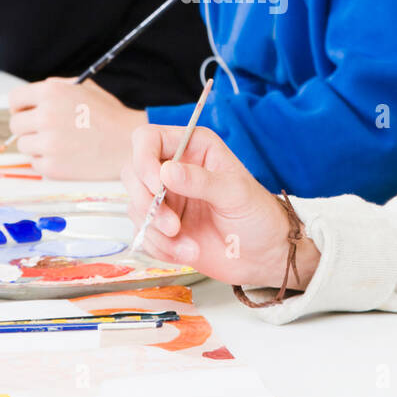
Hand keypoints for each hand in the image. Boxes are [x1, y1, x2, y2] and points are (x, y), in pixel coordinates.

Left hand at [6, 77, 146, 178]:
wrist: (129, 144)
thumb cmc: (109, 116)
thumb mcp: (85, 88)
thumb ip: (56, 87)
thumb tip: (31, 97)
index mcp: (51, 93)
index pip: (15, 99)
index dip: (20, 106)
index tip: (25, 113)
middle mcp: (46, 116)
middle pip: (16, 124)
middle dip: (28, 126)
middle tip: (45, 130)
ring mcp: (48, 144)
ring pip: (23, 145)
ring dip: (37, 145)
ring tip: (60, 143)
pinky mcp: (52, 167)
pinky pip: (34, 163)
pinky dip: (46, 161)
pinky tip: (65, 155)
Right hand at [122, 124, 320, 288]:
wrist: (264, 256)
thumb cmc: (258, 216)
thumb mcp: (235, 194)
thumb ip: (201, 181)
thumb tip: (165, 171)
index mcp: (193, 147)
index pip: (148, 139)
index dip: (143, 160)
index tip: (156, 186)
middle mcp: (175, 169)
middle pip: (132, 173)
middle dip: (148, 203)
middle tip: (174, 226)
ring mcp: (167, 198)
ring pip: (136, 207)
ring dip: (157, 232)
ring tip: (190, 247)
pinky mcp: (163, 226)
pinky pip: (143, 234)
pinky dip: (160, 248)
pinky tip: (188, 253)